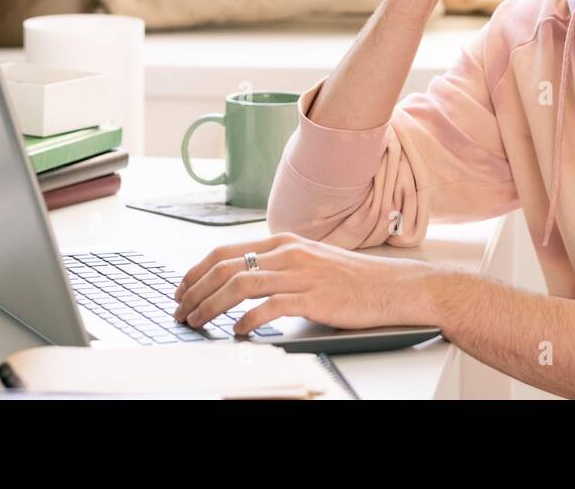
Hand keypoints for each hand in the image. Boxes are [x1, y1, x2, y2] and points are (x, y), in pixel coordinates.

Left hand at [172, 232, 440, 334]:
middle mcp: (289, 253)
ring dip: (211, 305)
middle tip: (181, 311)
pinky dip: (246, 321)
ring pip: (240, 284)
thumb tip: (241, 282)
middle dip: (195, 290)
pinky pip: (269, 307)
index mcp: (284, 242)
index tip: (182, 290)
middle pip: (226, 267)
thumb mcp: (310, 262)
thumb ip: (278, 267)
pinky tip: (237, 332)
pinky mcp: (313, 297)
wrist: (394, 287)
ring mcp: (301, 274)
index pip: (226, 251)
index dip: (197, 271)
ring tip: (198, 322)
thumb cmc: (353, 280)